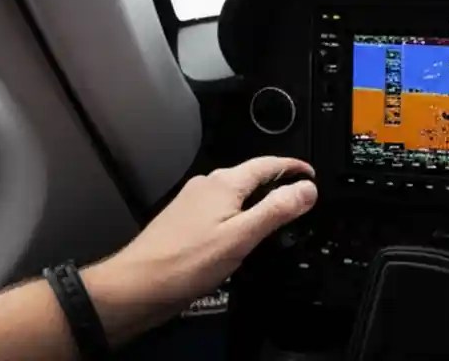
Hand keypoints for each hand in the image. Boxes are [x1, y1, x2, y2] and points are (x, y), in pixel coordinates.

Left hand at [83, 156, 317, 343]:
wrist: (138, 285)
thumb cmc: (185, 262)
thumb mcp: (241, 237)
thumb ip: (276, 210)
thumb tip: (307, 188)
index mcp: (224, 183)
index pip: (267, 164)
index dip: (292, 168)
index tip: (310, 174)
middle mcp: (206, 185)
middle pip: (250, 175)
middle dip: (276, 182)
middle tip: (298, 195)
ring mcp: (192, 202)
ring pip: (234, 192)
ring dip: (257, 198)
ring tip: (275, 213)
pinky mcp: (183, 220)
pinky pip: (220, 207)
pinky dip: (239, 212)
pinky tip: (240, 232)